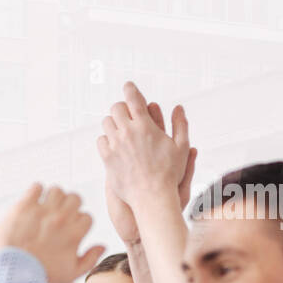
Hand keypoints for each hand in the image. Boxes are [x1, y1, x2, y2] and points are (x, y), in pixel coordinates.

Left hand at [0, 183, 105, 282]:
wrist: (11, 272)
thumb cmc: (40, 276)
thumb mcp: (70, 274)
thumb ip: (90, 259)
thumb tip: (102, 246)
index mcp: (74, 234)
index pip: (87, 217)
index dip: (78, 223)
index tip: (69, 228)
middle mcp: (61, 220)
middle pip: (75, 198)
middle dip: (69, 206)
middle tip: (58, 215)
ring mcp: (43, 211)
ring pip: (57, 190)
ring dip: (53, 197)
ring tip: (45, 208)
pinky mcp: (24, 206)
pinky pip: (36, 187)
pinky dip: (35, 192)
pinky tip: (32, 202)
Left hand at [97, 82, 192, 206]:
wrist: (151, 196)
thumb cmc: (170, 173)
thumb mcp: (182, 147)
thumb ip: (180, 125)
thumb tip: (179, 107)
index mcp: (146, 126)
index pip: (134, 98)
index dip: (130, 89)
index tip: (128, 86)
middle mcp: (128, 132)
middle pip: (116, 108)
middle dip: (122, 108)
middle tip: (126, 113)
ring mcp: (115, 145)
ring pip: (106, 123)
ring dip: (113, 123)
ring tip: (120, 129)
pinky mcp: (107, 158)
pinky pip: (100, 140)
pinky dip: (106, 140)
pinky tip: (113, 144)